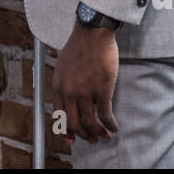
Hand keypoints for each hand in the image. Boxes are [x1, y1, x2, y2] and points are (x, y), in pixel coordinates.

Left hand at [51, 24, 119, 142]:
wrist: (92, 33)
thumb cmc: (80, 47)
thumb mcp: (62, 67)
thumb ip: (64, 84)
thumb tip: (69, 99)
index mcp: (58, 86)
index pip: (59, 116)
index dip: (66, 131)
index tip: (72, 140)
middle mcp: (69, 92)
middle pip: (74, 124)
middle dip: (84, 135)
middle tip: (92, 140)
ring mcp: (85, 92)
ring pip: (90, 123)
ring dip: (99, 133)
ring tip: (105, 136)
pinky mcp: (102, 89)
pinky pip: (105, 115)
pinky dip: (110, 124)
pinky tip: (115, 127)